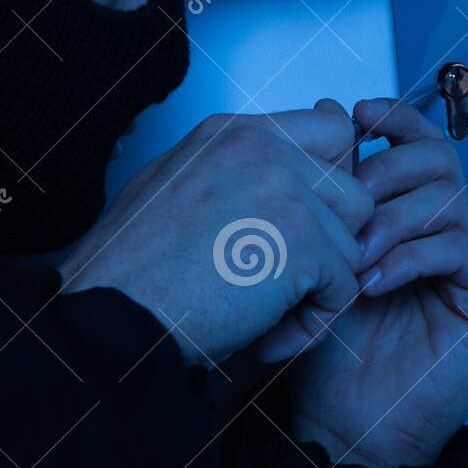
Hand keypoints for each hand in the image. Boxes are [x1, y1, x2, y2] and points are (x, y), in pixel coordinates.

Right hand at [57, 104, 373, 364]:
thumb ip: (240, 168)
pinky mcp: (303, 242)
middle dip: (332, 243)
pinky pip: (345, 287)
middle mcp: (265, 150)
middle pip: (355, 191)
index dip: (333, 183)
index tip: (305, 228)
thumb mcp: (178, 187)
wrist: (111, 317)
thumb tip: (292, 155)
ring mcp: (287, 191)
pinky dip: (315, 323)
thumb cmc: (130, 269)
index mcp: (235, 133)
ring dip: (321, 287)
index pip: (333, 129)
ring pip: (353, 242)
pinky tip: (270, 337)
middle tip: (287, 282)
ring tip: (270, 316)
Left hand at [288, 97, 467, 467]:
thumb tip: (328, 106)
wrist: (343, 427)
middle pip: (439, 161)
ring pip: (448, 198)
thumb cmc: (327, 351)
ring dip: (391, 218)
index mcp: (410, 218)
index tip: (358, 113)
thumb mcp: (317, 259)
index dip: (396, 120)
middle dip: (386, 170)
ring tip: (353, 256)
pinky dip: (408, 257)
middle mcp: (447, 235)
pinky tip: (373, 284)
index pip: (419, 147)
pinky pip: (457, 249)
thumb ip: (329, 189)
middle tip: (348, 201)